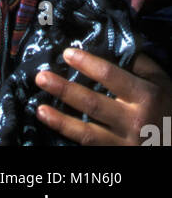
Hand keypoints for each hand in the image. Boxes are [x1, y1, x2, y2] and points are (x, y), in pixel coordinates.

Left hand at [35, 48, 171, 145]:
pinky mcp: (118, 156)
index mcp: (144, 96)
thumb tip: (110, 42)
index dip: (87, 64)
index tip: (66, 53)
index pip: (111, 77)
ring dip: (61, 120)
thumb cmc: (166, 106)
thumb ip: (138, 62)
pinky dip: (70, 136)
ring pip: (88, 133)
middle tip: (41, 77)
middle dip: (65, 90)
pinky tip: (54, 125)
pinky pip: (90, 146)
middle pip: (93, 104)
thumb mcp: (160, 81)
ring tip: (39, 108)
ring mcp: (125, 143)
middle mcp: (134, 120)